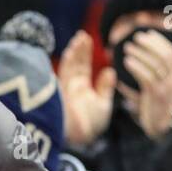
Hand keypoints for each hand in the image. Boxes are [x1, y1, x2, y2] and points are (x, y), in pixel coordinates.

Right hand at [58, 29, 115, 146]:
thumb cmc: (92, 124)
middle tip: (83, 35)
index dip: (85, 54)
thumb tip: (110, 71)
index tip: (89, 40)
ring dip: (75, 52)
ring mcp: (64, 89)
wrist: (79, 135)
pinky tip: (74, 49)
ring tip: (81, 37)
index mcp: (81, 91)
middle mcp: (71, 89)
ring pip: (69, 66)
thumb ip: (105, 87)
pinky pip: (64, 72)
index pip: (83, 69)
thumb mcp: (103, 104)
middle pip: (74, 65)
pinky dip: (69, 61)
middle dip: (79, 50)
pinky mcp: (61, 91)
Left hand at [117, 29, 171, 139]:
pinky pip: (146, 76)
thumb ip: (154, 77)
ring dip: (139, 53)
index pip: (171, 53)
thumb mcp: (160, 91)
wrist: (165, 132)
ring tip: (126, 48)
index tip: (147, 33)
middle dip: (149, 43)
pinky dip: (136, 67)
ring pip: (154, 64)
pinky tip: (126, 62)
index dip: (159, 41)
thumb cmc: (158, 111)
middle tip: (134, 37)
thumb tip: (139, 61)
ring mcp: (166, 87)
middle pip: (164, 55)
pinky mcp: (156, 95)